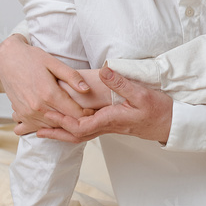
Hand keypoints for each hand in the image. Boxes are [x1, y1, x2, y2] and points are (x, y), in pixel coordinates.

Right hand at [12, 69, 111, 134]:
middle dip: (77, 121)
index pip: (74, 113)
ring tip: (74, 118)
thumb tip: (87, 90)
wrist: (8, 60)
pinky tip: (56, 117)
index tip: (94, 111)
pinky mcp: (21, 114)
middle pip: (64, 122)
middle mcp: (37, 107)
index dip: (87, 114)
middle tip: (88, 116)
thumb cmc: (32, 59)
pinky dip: (49, 124)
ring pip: (52, 126)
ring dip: (63, 124)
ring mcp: (27, 113)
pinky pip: (38, 126)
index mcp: (48, 94)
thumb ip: (72, 77)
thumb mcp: (54, 63)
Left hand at [36, 67, 172, 144]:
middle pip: (75, 135)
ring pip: (79, 134)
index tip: (49, 116)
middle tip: (34, 129)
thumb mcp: (142, 93)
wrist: (171, 123)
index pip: (81, 127)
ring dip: (60, 132)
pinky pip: (86, 129)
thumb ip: (122, 82)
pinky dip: (71, 128)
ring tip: (42, 129)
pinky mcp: (111, 124)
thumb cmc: (158, 110)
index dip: (64, 122)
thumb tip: (104, 70)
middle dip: (54, 132)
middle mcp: (107, 126)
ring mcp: (108, 127)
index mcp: (111, 120)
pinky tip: (65, 123)